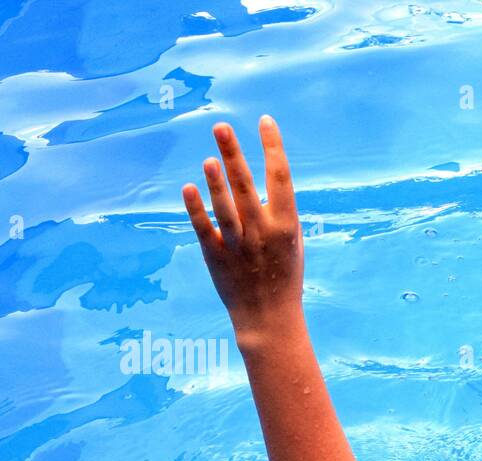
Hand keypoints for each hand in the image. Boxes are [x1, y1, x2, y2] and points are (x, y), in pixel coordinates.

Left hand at [182, 116, 303, 343]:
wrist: (269, 318)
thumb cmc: (284, 274)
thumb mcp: (293, 243)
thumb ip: (281, 212)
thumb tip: (267, 176)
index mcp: (286, 226)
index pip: (281, 178)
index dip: (273, 147)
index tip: (265, 121)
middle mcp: (262, 232)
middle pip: (247, 186)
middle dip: (234, 155)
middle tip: (221, 126)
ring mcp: (237, 244)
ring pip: (224, 208)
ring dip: (216, 182)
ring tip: (209, 158)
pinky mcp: (215, 256)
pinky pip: (203, 228)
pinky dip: (195, 209)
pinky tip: (188, 188)